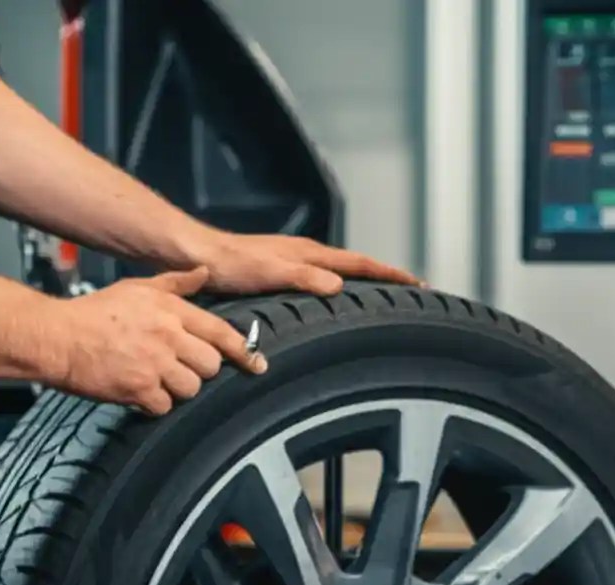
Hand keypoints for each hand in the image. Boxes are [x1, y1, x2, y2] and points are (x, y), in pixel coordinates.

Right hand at [42, 268, 262, 414]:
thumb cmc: (95, 311)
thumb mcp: (138, 288)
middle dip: (199, 371)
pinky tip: (140, 393)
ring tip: (156, 379)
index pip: (221, 333)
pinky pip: (165, 406)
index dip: (244, 352)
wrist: (57, 337)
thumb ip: (176, 283)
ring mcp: (154, 363)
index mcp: (172, 310)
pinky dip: (155, 405)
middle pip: (210, 365)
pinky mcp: (138, 388)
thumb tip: (204, 271)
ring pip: (191, 388)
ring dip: (177, 390)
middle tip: (177, 368)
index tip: (258, 366)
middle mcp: (168, 335)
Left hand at [191, 232, 421, 295]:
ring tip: (382, 295)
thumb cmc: (229, 265)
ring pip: (339, 271)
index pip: (361, 264)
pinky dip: (340, 287)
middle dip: (385, 276)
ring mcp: (293, 262)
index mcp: (309, 254)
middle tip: (411, 290)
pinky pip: (321, 279)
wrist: (196, 256)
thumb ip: (304, 278)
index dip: (390, 274)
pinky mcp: (280, 271)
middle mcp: (306, 255)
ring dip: (364, 281)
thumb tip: (339, 287)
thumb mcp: (269, 272)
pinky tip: (334, 299)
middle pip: (357, 265)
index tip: (418, 284)